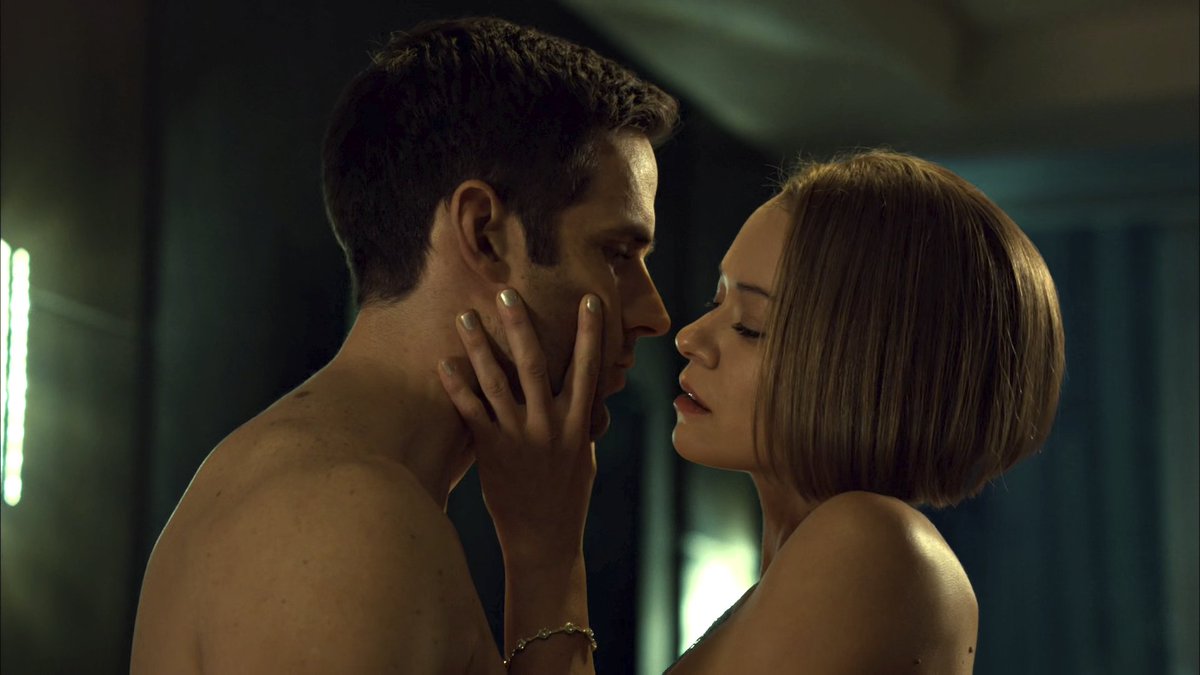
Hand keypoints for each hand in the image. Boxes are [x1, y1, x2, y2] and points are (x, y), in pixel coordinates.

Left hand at [438, 289, 602, 564]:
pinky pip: (471, 411)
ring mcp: (518, 436)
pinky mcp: (492, 450)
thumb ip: (580, 419)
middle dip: (521, 326)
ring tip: (464, 316)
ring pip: (496, 382)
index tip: (590, 299)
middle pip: (534, 364)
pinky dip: (457, 386)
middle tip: (506, 292)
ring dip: (480, 346)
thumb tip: (585, 391)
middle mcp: (549, 425)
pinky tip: (443, 363)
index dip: (590, 333)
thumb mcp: (584, 454)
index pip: (586, 369)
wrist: (544, 538)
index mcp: (578, 423)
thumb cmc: (567, 495)